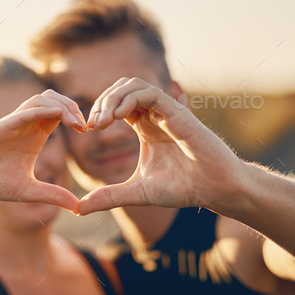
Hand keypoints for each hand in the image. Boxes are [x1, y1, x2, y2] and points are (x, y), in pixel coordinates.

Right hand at [0, 90, 86, 212]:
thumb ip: (53, 195)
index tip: (86, 131)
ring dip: (61, 105)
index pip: (60, 114)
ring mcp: (13, 124)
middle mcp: (25, 126)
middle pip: (54, 100)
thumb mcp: (29, 191)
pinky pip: (23, 112)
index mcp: (34, 136)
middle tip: (84, 125)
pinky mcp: (0, 127)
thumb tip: (78, 207)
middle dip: (72, 107)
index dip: (76, 117)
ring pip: (40, 99)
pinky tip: (56, 116)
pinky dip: (41, 109)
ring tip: (75, 122)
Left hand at [78, 77, 246, 214]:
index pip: (116, 105)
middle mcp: (154, 115)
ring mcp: (166, 111)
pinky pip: (150, 93)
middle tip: (91, 124)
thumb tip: (78, 209)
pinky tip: (116, 118)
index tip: (86, 129)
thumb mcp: (136, 193)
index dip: (98, 111)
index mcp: (145, 127)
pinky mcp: (178, 112)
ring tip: (101, 121)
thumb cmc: (183, 188)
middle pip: (121, 90)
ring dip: (112, 97)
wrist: (215, 190)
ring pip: (133, 85)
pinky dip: (129, 99)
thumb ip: (109, 197)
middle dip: (101, 102)